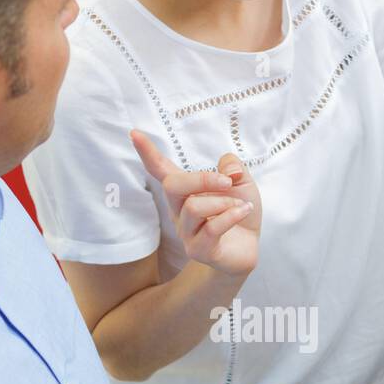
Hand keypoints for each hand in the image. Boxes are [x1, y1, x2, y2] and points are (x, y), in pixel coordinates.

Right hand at [131, 131, 261, 276]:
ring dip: (223, 202)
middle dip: (202, 179)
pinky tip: (243, 211)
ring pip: (194, 208)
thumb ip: (233, 167)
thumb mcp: (241, 182)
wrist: (248, 249)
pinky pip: (210, 229)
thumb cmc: (239, 212)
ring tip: (241, 205)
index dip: (147, 152)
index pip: (161, 170)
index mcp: (185, 192)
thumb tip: (228, 169)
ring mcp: (186, 232)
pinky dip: (231, 216)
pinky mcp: (199, 250)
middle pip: (172, 186)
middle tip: (227, 181)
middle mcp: (179, 211)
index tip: (135, 133)